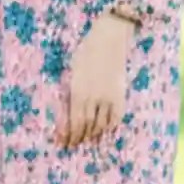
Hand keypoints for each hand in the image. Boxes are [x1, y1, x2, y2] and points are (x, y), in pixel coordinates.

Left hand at [56, 13, 134, 148]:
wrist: (109, 38)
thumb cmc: (86, 52)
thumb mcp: (72, 72)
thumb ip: (72, 92)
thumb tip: (68, 113)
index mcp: (78, 91)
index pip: (73, 121)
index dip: (68, 135)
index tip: (62, 143)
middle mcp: (93, 97)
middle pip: (86, 126)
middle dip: (77, 138)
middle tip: (72, 145)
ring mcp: (108, 97)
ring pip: (100, 125)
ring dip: (92, 135)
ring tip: (85, 140)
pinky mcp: (120, 95)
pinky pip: (115, 118)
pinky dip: (108, 127)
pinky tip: (102, 130)